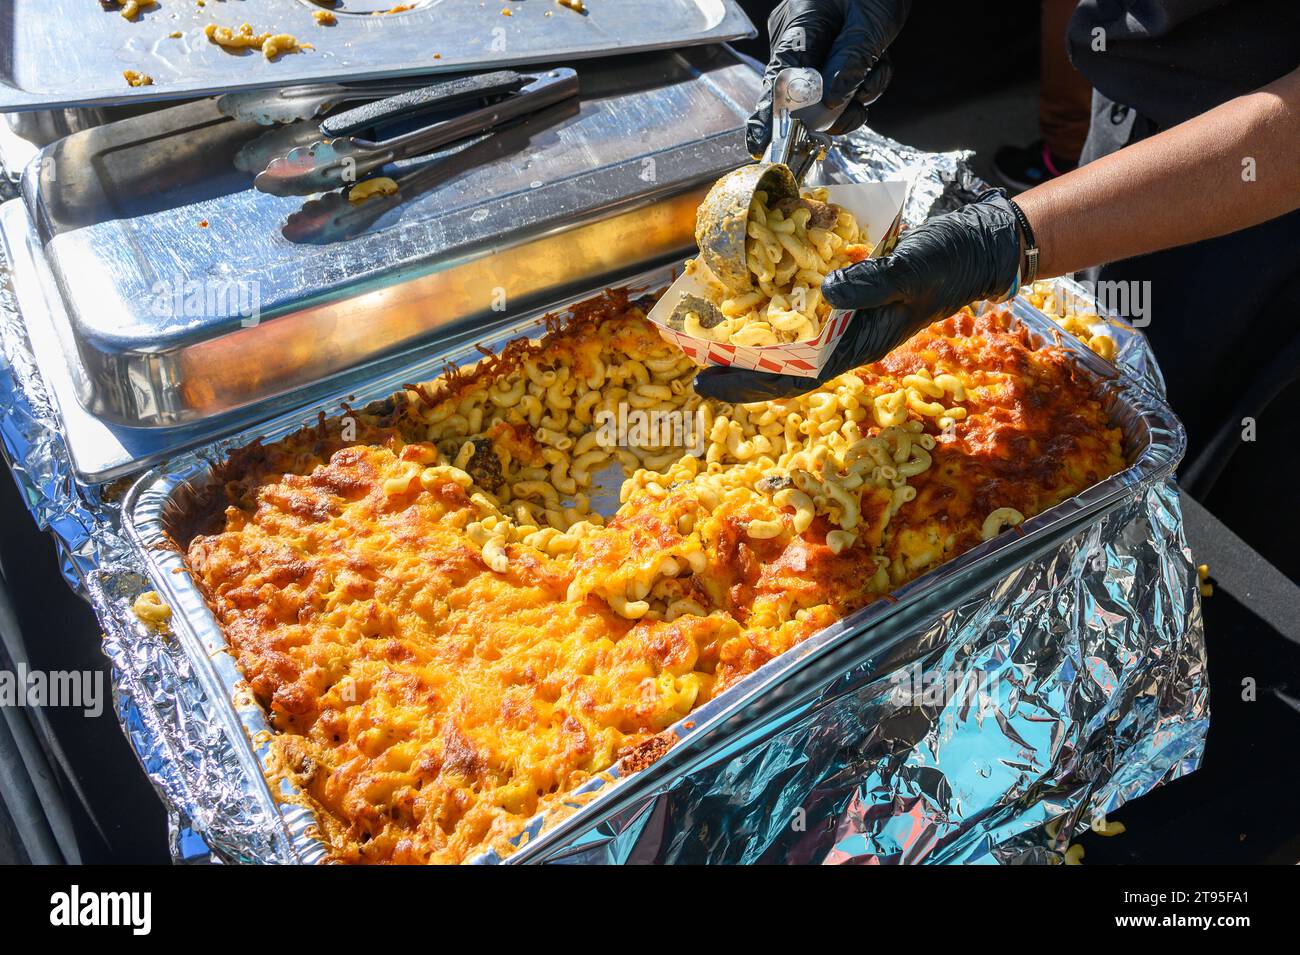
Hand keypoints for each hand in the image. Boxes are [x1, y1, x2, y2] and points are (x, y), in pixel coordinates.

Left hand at [693, 190, 1023, 402]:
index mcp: (857, 344)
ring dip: (750, 339)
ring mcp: (845, 316)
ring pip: (788, 338)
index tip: (707, 385)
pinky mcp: (847, 293)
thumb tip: (825, 294)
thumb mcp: (909, 271)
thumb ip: (870, 283)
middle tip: (692, 364)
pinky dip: (774, 306)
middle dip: (737, 368)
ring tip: (708, 337)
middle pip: (782, 364)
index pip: (793, 377)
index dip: (747, 384)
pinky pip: (803, 307)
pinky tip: (749, 298)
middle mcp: (844, 336)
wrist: (975, 247)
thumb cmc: (946, 263)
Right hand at [747, 0, 910, 156]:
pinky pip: (841, 84)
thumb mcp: (870, 22)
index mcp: (797, 26)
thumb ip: (851, 62)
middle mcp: (798, 38)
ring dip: (857, 94)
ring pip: (827, 94)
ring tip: (879, 66)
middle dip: (833, 108)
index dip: (767, 116)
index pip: (776, 79)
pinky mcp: (831, 53)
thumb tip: (830, 103)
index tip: (760, 146)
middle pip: (802, 95)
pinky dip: (863, 83)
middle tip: (856, 110)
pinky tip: (879, 63)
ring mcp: (814, 47)